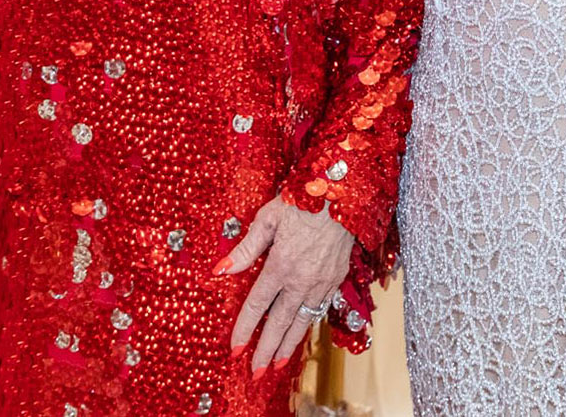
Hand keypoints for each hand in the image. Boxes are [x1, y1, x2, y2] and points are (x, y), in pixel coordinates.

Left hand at [222, 196, 354, 374]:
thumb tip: (221, 269)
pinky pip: (319, 309)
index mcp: (281, 265)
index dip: (245, 328)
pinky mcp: (336, 280)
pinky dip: (308, 325)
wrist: (343, 195)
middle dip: (266, 349)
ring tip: (278, 363)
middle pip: (280, 323)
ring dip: (289, 344)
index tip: (235, 348)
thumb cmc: (302, 201)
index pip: (258, 305)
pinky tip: (301, 332)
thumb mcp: (268, 218)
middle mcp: (302, 280)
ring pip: (302, 321)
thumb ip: (246, 248)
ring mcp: (321, 282)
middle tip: (256, 370)